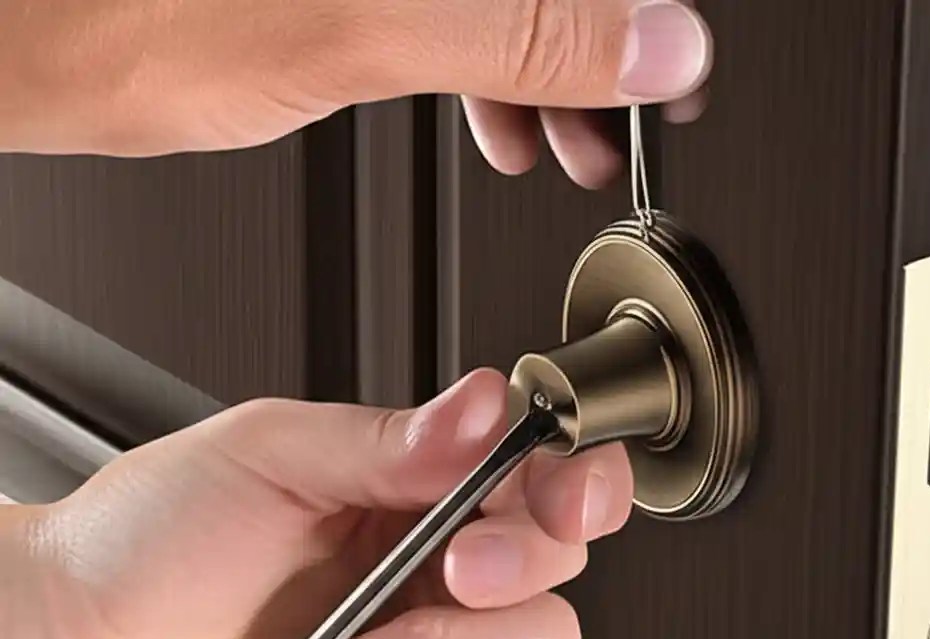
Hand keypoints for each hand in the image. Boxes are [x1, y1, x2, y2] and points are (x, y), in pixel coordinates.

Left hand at [0, 0, 712, 186]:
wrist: (41, 36)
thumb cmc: (147, 14)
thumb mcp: (366, 29)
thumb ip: (526, 30)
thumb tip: (659, 40)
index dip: (649, 18)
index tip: (679, 75)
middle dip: (603, 55)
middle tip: (635, 122)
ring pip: (509, 6)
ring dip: (553, 76)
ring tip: (569, 146)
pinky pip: (459, 22)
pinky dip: (492, 77)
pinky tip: (498, 127)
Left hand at [0, 369, 632, 638]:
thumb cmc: (150, 541)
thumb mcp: (266, 455)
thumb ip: (389, 436)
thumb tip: (487, 402)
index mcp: (417, 489)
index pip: (544, 476)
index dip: (582, 483)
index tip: (566, 497)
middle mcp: (436, 569)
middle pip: (560, 570)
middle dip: (516, 570)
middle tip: (454, 568)